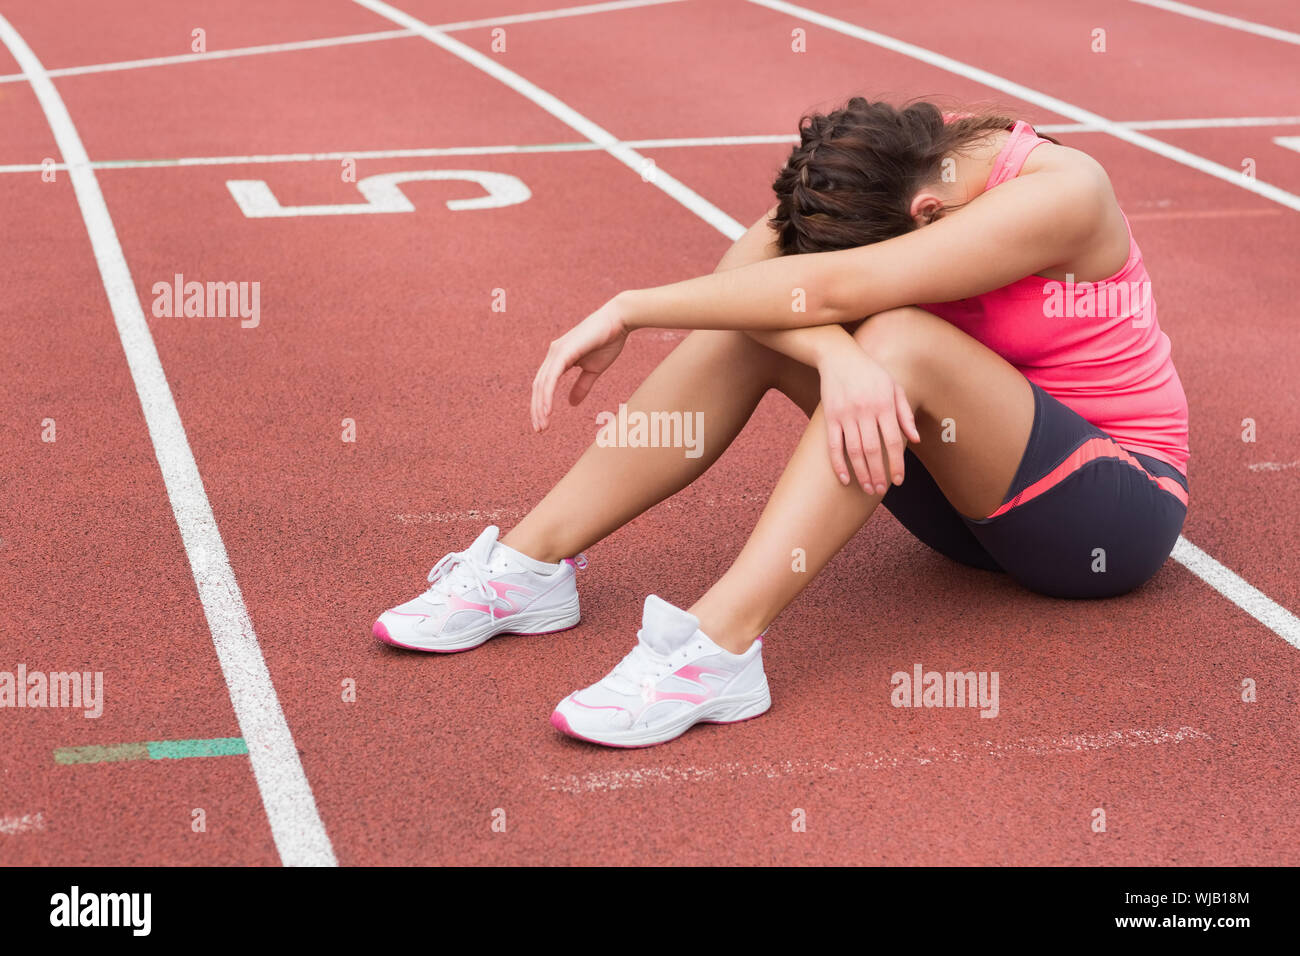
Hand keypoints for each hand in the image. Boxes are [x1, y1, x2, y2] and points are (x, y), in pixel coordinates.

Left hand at [531, 297, 629, 430]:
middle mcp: (553, 354)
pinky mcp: (563, 352)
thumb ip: (581, 386)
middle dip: (537, 410)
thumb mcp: (593, 370)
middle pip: (538, 387)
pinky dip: (547, 395)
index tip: (543, 424)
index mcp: (559, 358)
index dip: (542, 405)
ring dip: (540, 407)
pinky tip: (546, 410)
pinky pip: (551, 378)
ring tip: (542, 425)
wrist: (618, 321)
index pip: (544, 385)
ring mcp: (556, 352)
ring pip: (542, 384)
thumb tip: (571, 404)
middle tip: (539, 430)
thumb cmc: (607, 341)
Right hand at [817, 343, 920, 493]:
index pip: (892, 441)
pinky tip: (845, 479)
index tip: (898, 481)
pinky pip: (834, 445)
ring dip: (861, 473)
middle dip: (878, 473)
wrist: (839, 357)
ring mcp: (845, 415)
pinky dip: (838, 464)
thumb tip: (915, 439)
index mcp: (884, 404)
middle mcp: (865, 410)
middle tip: (881, 490)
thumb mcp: (894, 387)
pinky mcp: (830, 417)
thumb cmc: (871, 373)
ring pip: (854, 451)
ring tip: (868, 488)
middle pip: (872, 450)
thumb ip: (904, 413)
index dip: (896, 463)